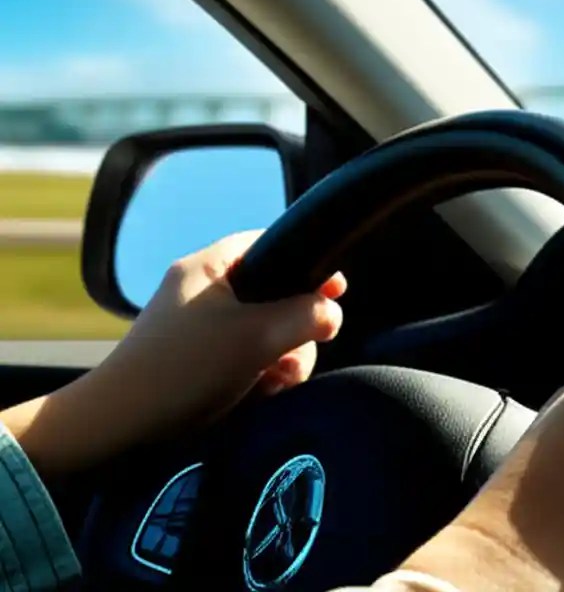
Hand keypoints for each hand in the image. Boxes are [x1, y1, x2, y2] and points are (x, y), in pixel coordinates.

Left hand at [4, 230, 345, 475]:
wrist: (122, 426)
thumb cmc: (185, 369)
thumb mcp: (258, 336)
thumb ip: (308, 316)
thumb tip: (333, 313)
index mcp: (208, 267)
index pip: (270, 243)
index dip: (307, 262)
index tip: (335, 289)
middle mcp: (206, 293)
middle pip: (278, 295)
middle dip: (296, 329)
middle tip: (294, 353)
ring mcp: (204, 330)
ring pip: (270, 332)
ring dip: (284, 359)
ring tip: (271, 382)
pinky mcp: (204, 363)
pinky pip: (251, 359)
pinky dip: (263, 376)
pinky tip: (259, 394)